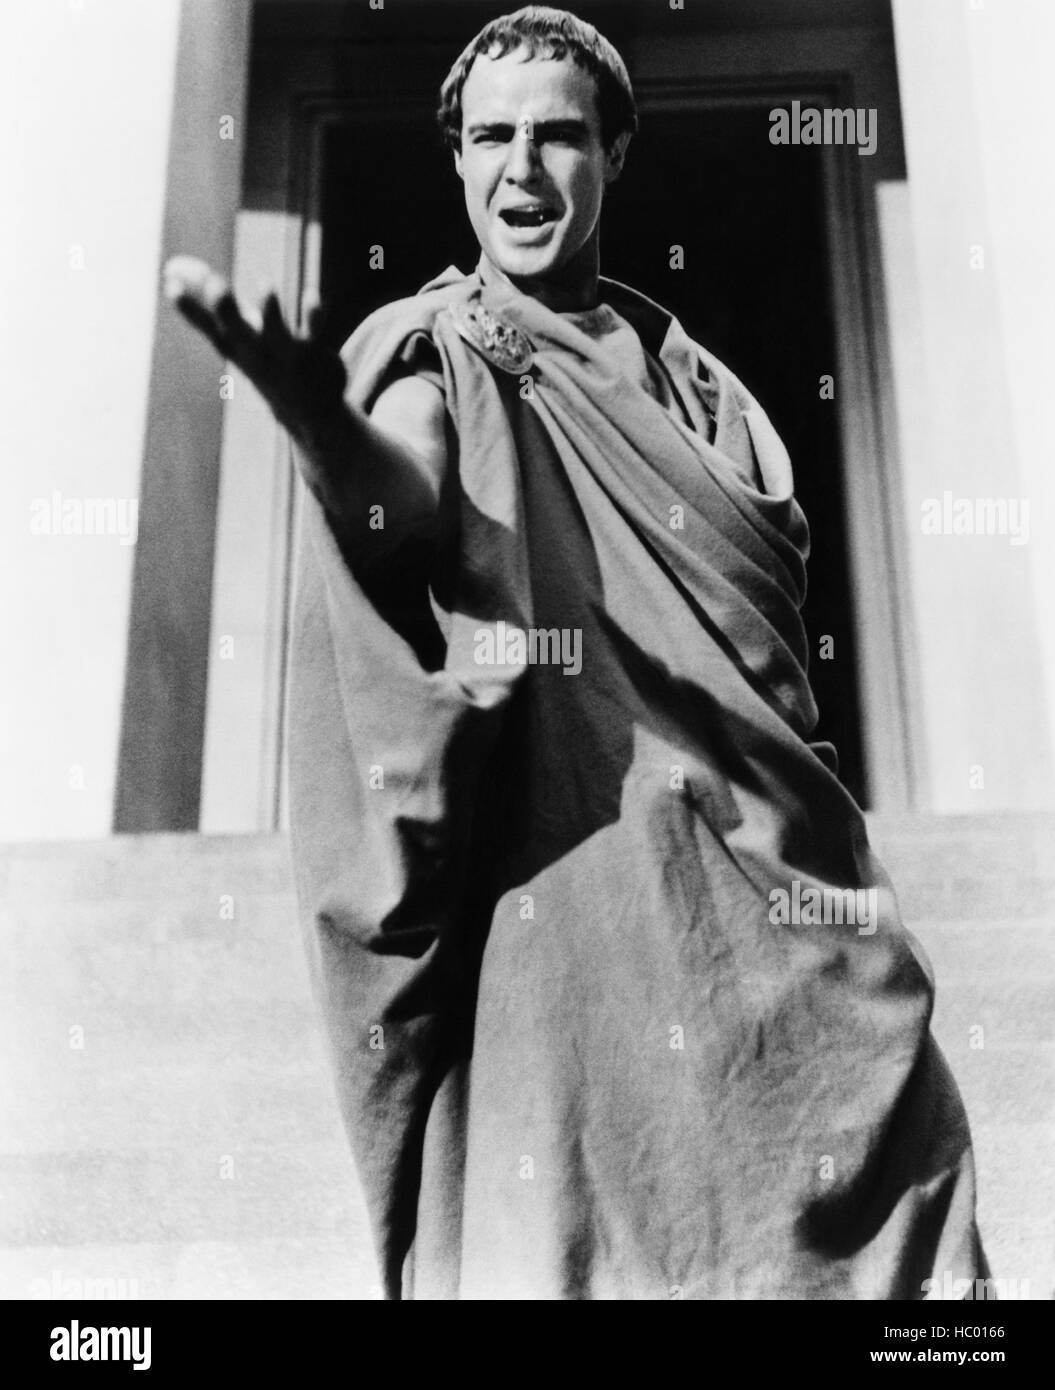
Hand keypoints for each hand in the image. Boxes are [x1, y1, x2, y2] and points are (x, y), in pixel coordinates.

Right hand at [162, 255, 346, 444]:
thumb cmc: (259, 360)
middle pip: (237, 330)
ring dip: (270, 311)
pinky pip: (315, 330)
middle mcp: (256, 352)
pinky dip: (314, 313)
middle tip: (214, 284)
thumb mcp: (230, 334)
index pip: (206, 326)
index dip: (188, 307)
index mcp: (234, 347)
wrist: (307, 411)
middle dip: (225, 308)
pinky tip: (312, 294)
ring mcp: (285, 354)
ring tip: (265, 285)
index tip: (170, 283)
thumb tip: (170, 268)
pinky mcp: (314, 351)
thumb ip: (203, 300)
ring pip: (276, 332)